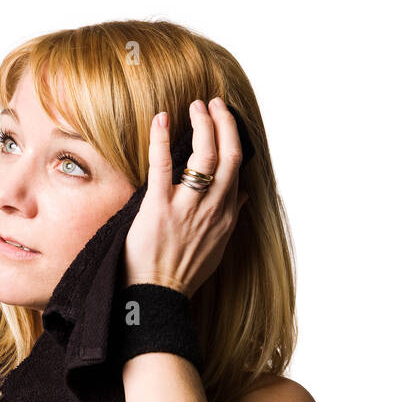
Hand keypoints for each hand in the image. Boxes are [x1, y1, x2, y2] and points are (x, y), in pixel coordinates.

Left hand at [122, 97, 248, 297]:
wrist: (157, 298)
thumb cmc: (183, 273)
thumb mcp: (217, 247)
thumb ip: (231, 217)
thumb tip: (244, 194)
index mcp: (226, 217)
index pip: (237, 169)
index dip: (233, 140)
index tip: (225, 122)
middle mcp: (212, 209)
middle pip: (229, 156)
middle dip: (224, 123)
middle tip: (213, 104)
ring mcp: (187, 208)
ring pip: (205, 157)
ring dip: (203, 125)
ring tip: (196, 107)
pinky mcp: (158, 209)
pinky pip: (162, 167)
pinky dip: (161, 139)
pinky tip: (161, 118)